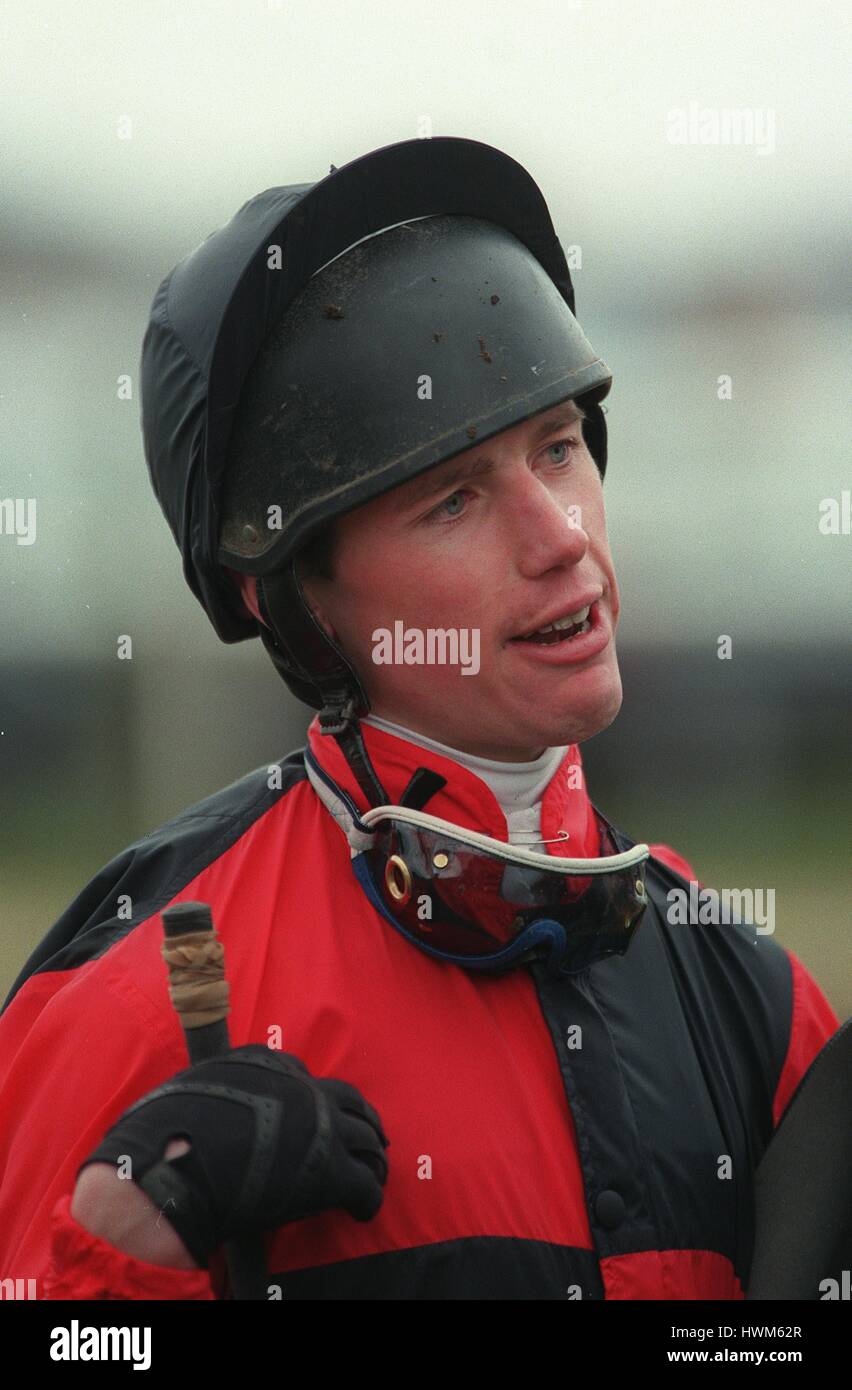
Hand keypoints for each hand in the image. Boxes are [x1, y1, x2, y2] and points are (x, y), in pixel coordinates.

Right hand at [75, 1045, 389, 1267]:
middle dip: (364, 1121)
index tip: (322, 1116)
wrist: (178, 1164)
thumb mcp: (198, 1084)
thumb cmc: (172, 1128)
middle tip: (372, 1139)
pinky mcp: (331, 1173)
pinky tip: (361, 1212)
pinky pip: (366, 1186)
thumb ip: (220, 1086)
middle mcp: (306, 1091)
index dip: (319, 1101)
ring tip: (374, 1175)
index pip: (309, 1078)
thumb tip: (206, 1099)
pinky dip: (369, 1199)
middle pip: (351, 1102)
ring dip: (373, 1159)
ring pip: (367, 1142)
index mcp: (273, 1067)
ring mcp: (323, 1130)